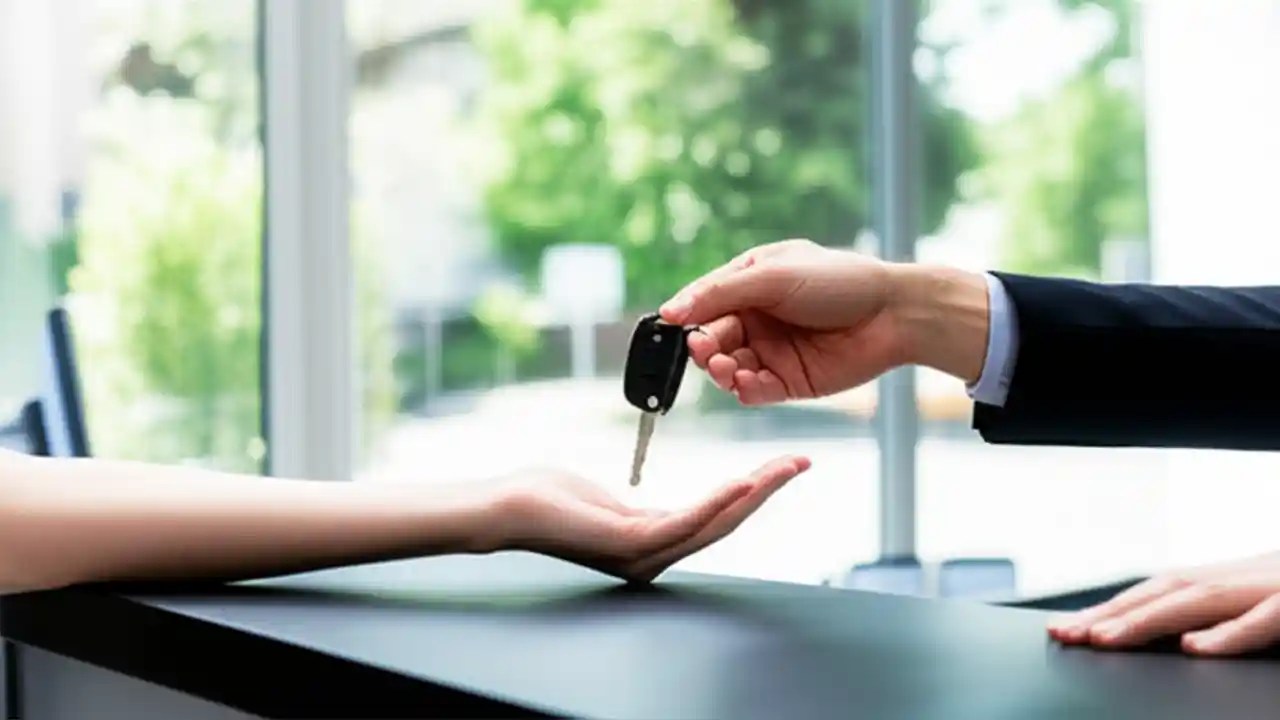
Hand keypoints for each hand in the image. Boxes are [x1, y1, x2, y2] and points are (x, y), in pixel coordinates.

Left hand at [492, 456, 809, 582]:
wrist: (508, 507)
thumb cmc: (548, 498)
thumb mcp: (606, 499)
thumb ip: (638, 505)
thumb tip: (647, 502)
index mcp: (652, 544)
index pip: (714, 518)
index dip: (753, 493)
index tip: (779, 466)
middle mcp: (655, 556)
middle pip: (726, 523)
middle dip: (768, 491)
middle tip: (800, 462)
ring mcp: (644, 553)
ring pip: (715, 523)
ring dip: (755, 492)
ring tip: (783, 467)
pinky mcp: (631, 542)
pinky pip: (685, 521)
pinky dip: (718, 501)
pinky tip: (742, 482)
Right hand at [658, 239, 987, 405]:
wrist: (893, 314)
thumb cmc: (837, 281)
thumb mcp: (772, 276)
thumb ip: (720, 294)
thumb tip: (670, 311)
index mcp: (750, 283)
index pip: (704, 302)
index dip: (687, 315)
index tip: (674, 325)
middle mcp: (757, 318)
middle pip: (712, 338)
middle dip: (704, 346)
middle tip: (706, 351)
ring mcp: (771, 351)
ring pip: (728, 367)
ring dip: (720, 370)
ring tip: (726, 369)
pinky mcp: (788, 381)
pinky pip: (754, 390)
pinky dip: (744, 390)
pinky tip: (746, 384)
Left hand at [1047, 552, 1279, 655]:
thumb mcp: (1260, 604)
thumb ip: (1219, 618)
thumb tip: (1173, 638)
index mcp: (1225, 581)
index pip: (1157, 594)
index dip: (1109, 609)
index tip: (1064, 627)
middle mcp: (1238, 579)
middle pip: (1165, 593)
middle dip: (1110, 614)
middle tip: (1065, 633)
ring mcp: (1267, 589)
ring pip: (1201, 601)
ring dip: (1148, 619)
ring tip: (1103, 638)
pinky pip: (1263, 619)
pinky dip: (1227, 633)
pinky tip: (1193, 647)